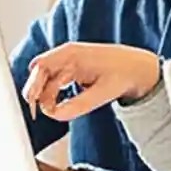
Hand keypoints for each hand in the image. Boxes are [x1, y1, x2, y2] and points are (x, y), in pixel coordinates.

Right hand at [22, 42, 160, 121]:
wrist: (139, 68)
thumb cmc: (124, 73)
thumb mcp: (103, 92)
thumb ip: (78, 105)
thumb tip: (55, 116)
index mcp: (72, 54)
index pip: (41, 66)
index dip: (32, 85)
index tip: (31, 103)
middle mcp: (67, 55)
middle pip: (39, 73)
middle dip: (35, 92)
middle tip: (37, 112)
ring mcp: (68, 62)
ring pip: (45, 80)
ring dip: (44, 96)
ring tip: (53, 111)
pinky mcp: (71, 70)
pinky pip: (53, 82)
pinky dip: (51, 94)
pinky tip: (56, 106)